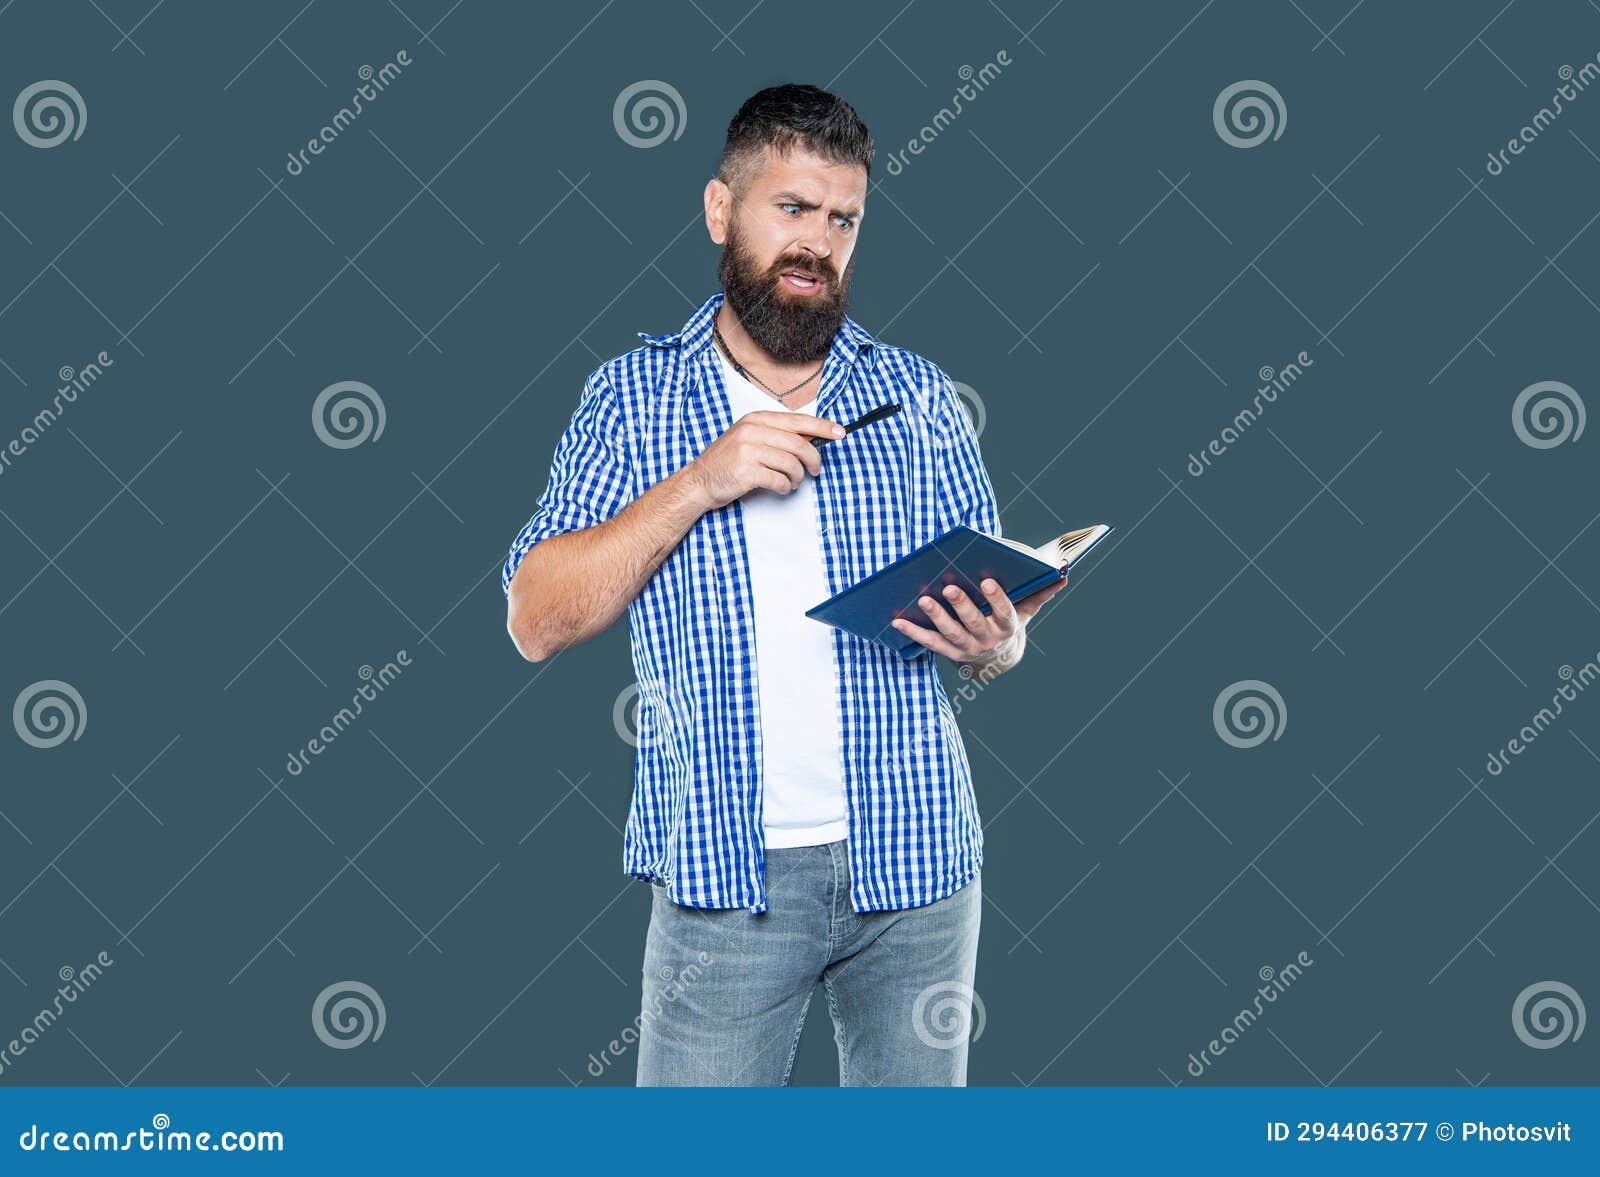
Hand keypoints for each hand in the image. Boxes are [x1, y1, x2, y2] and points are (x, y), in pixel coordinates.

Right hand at [683, 411, 844, 508]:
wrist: (699, 481)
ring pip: (792, 463)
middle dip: (813, 460)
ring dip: (797, 478)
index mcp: (757, 419)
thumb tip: (812, 438)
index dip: (822, 427)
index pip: (798, 420)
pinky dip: (784, 487)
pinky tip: (780, 488)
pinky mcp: (746, 471)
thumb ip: (778, 435)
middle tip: (815, 471)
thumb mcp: (750, 438)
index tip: (840, 433)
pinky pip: (779, 480)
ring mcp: (748, 450)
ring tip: (791, 483)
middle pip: (799, 443)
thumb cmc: (728, 461)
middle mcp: (753, 430)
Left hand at [890, 575, 1067, 663]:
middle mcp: (987, 639)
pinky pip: (929, 643)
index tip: (988, 581)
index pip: (1004, 612)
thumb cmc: (1009, 621)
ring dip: (936, 617)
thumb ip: (1041, 592)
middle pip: (973, 622)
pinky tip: (897, 621)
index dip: (997, 598)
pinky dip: (913, 633)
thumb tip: (1063, 574)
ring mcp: (967, 648)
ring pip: (950, 633)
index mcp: (1007, 626)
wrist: (998, 658)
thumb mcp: (1027, 609)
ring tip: (923, 599)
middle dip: (961, 605)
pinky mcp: (949, 652)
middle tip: (949, 587)